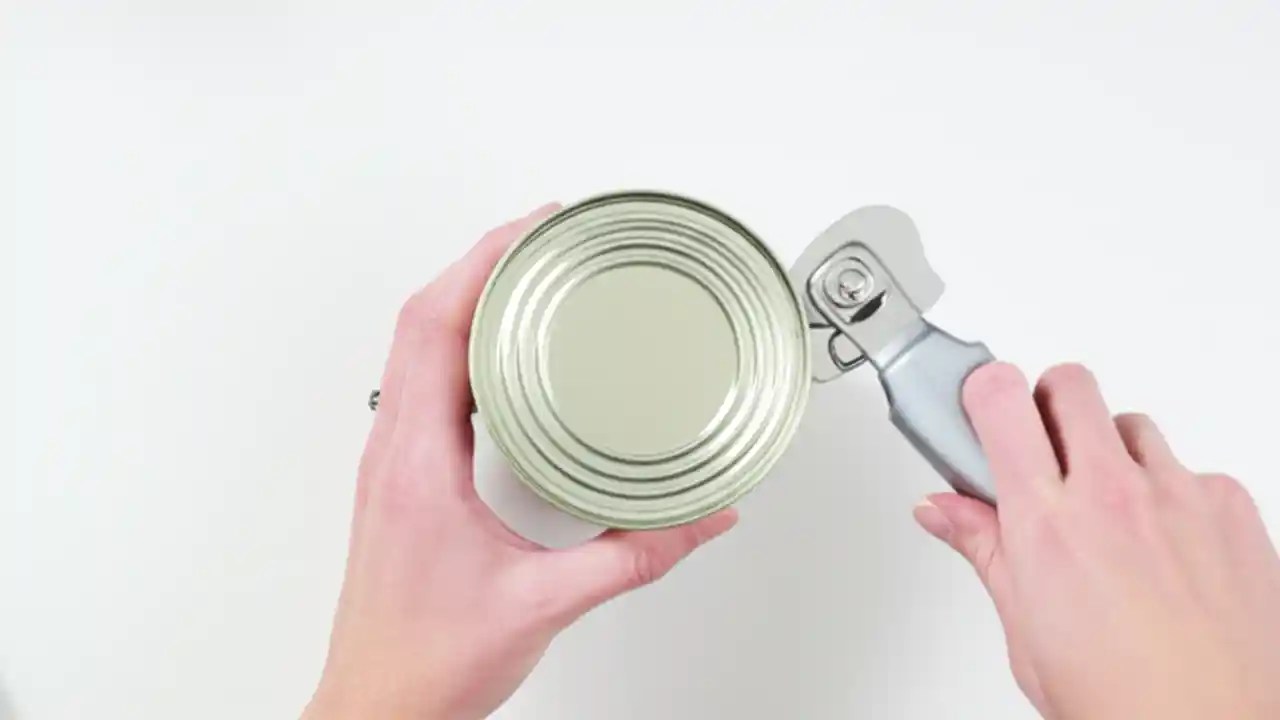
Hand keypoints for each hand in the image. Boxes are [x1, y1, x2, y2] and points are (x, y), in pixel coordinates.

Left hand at [303, 204, 737, 719]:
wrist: (376, 710)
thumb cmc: (426, 663)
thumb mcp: (546, 605)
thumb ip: (635, 558)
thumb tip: (702, 519)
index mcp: (416, 463)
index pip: (433, 327)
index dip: (481, 263)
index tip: (533, 230)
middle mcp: (393, 450)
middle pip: (421, 319)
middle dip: (481, 262)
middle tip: (543, 236)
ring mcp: (392, 461)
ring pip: (415, 348)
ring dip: (465, 299)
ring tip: (527, 276)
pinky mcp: (402, 478)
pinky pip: (422, 383)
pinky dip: (461, 346)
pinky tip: (502, 354)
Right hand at [915, 363, 1279, 719]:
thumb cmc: (1123, 704)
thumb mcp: (1025, 632)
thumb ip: (985, 550)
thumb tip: (944, 510)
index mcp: (1047, 524)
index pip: (1001, 400)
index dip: (984, 390)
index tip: (979, 402)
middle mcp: (1113, 496)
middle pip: (1070, 385)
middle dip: (1046, 405)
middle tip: (1040, 448)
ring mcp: (1179, 496)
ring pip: (1132, 425)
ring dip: (1110, 451)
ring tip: (1107, 510)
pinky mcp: (1233, 509)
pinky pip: (1193, 470)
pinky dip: (1171, 494)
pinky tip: (1164, 543)